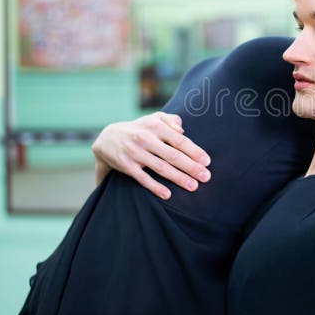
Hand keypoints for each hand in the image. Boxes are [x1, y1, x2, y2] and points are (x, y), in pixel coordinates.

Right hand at [91, 112, 210, 198]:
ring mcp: (136, 153)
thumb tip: (182, 130)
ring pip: (160, 167)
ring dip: (178, 178)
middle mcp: (146, 139)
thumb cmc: (140, 129)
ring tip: (193, 186)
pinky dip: (155, 187)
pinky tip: (168, 195)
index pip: (179, 140)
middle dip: (191, 167)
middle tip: (206, 176)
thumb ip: (171, 120)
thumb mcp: (154, 119)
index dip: (194, 151)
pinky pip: (143, 178)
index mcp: (156, 127)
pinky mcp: (127, 166)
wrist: (108, 138)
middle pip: (173, 155)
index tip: (207, 161)